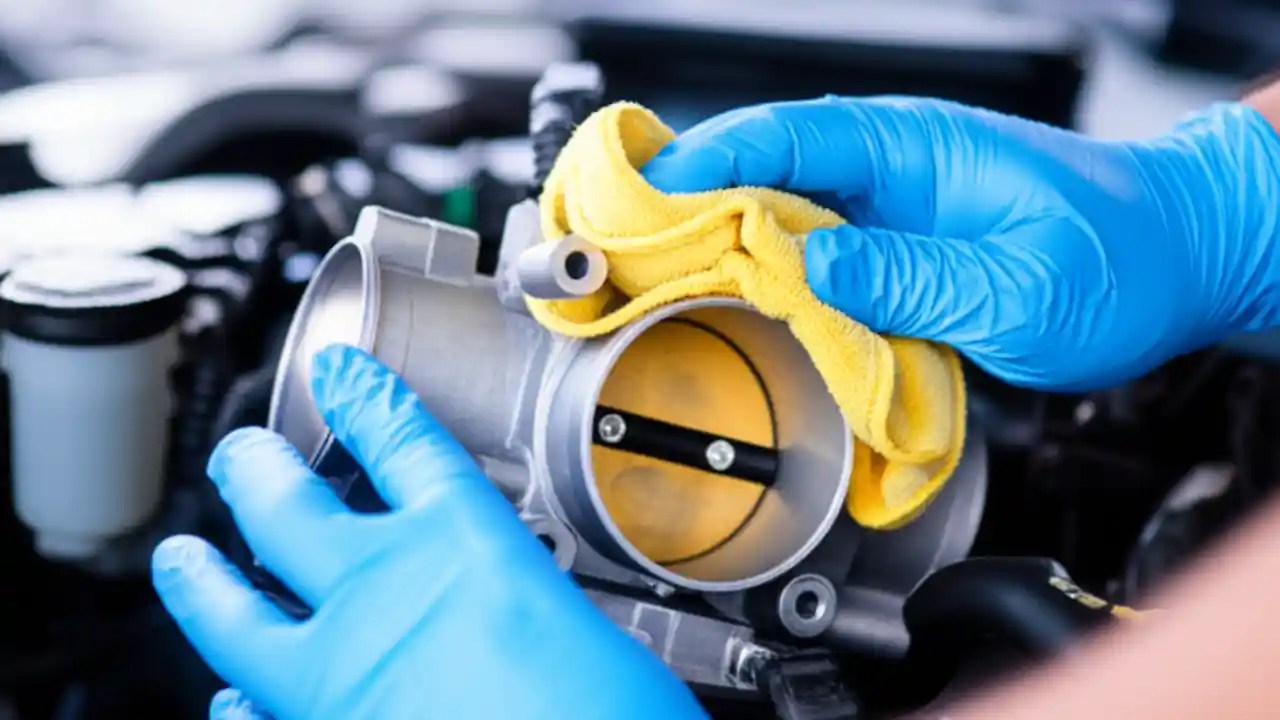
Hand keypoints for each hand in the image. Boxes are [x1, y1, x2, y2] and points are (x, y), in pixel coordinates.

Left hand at [152, 345, 705, 719]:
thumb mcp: (589, 634)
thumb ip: (527, 611)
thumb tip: (514, 621)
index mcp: (467, 549)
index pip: (402, 440)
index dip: (364, 396)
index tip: (339, 372)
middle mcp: (381, 596)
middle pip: (283, 504)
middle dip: (253, 467)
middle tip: (241, 453)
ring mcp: (332, 677)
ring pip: (228, 613)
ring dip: (198, 581)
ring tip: (179, 559)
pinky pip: (248, 716)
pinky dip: (237, 704)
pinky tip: (230, 699)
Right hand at [641, 96, 1279, 390]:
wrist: (1175, 263)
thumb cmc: (1117, 262)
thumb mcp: (1013, 288)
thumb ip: (906, 279)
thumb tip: (808, 268)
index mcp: (915, 147)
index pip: (784, 139)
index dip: (702, 163)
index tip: (639, 196)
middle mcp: (892, 162)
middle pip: (761, 167)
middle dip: (687, 203)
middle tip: (623, 247)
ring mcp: (889, 200)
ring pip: (778, 208)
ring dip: (719, 239)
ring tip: (657, 275)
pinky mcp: (893, 239)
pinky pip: (812, 245)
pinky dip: (768, 267)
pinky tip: (737, 296)